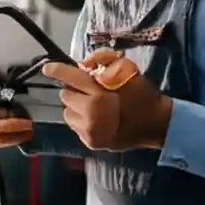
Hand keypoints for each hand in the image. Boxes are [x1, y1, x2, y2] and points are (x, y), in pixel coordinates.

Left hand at [41, 49, 172, 151]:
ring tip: (93, 105)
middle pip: (66, 94)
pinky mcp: (90, 142)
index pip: (70, 77)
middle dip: (75, 89)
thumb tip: (82, 65)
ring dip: (76, 106)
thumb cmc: (143, 95)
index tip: (47, 68)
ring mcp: (89, 131)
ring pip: (68, 112)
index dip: (56, 70)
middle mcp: (89, 114)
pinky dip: (81, 120)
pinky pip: (75, 126)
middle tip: (91, 90)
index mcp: (98, 95)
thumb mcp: (127, 70)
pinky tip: (97, 118)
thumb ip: (103, 62)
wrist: (157, 125)